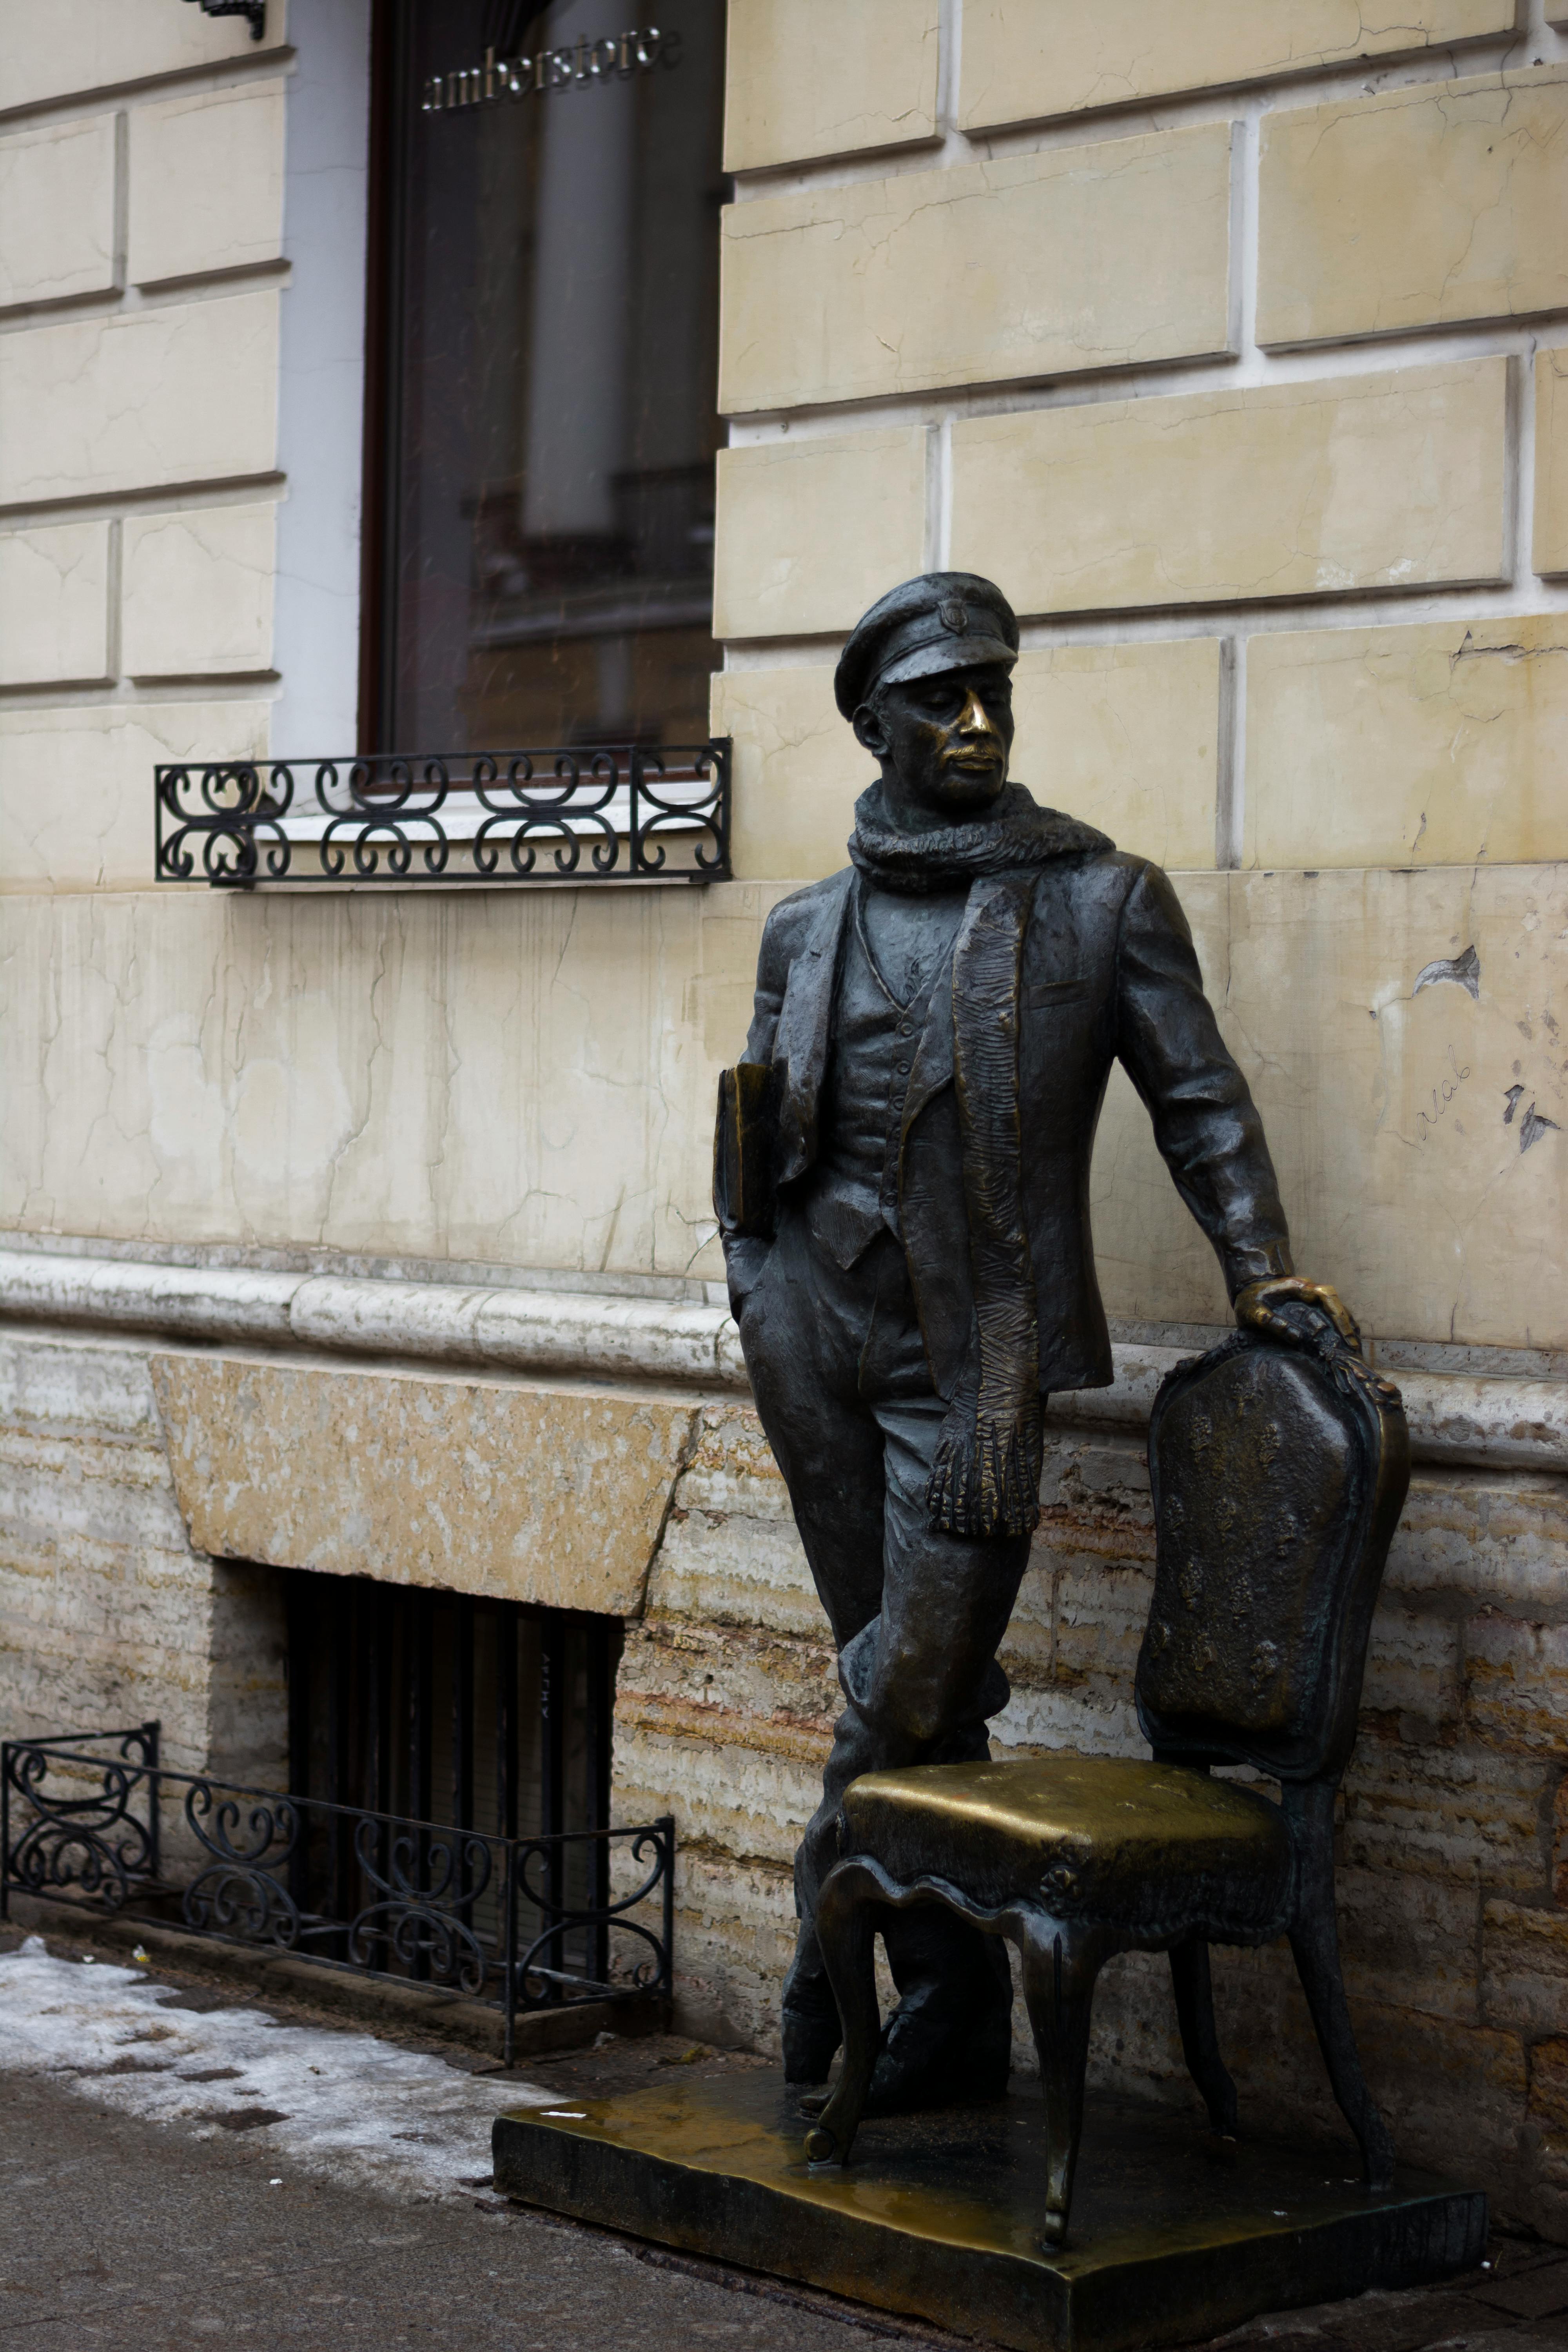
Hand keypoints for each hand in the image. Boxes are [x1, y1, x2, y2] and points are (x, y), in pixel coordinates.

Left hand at [1235, 1275, 1360, 1353]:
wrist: (1247, 1290)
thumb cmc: (1249, 1300)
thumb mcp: (1253, 1312)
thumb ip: (1271, 1322)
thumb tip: (1297, 1337)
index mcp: (1298, 1287)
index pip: (1326, 1296)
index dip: (1338, 1313)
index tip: (1345, 1333)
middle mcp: (1308, 1290)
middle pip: (1335, 1303)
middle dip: (1346, 1323)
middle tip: (1353, 1347)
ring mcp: (1310, 1298)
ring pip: (1335, 1308)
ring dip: (1345, 1325)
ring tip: (1353, 1348)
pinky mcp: (1310, 1306)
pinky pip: (1329, 1314)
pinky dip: (1337, 1326)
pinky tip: (1343, 1342)